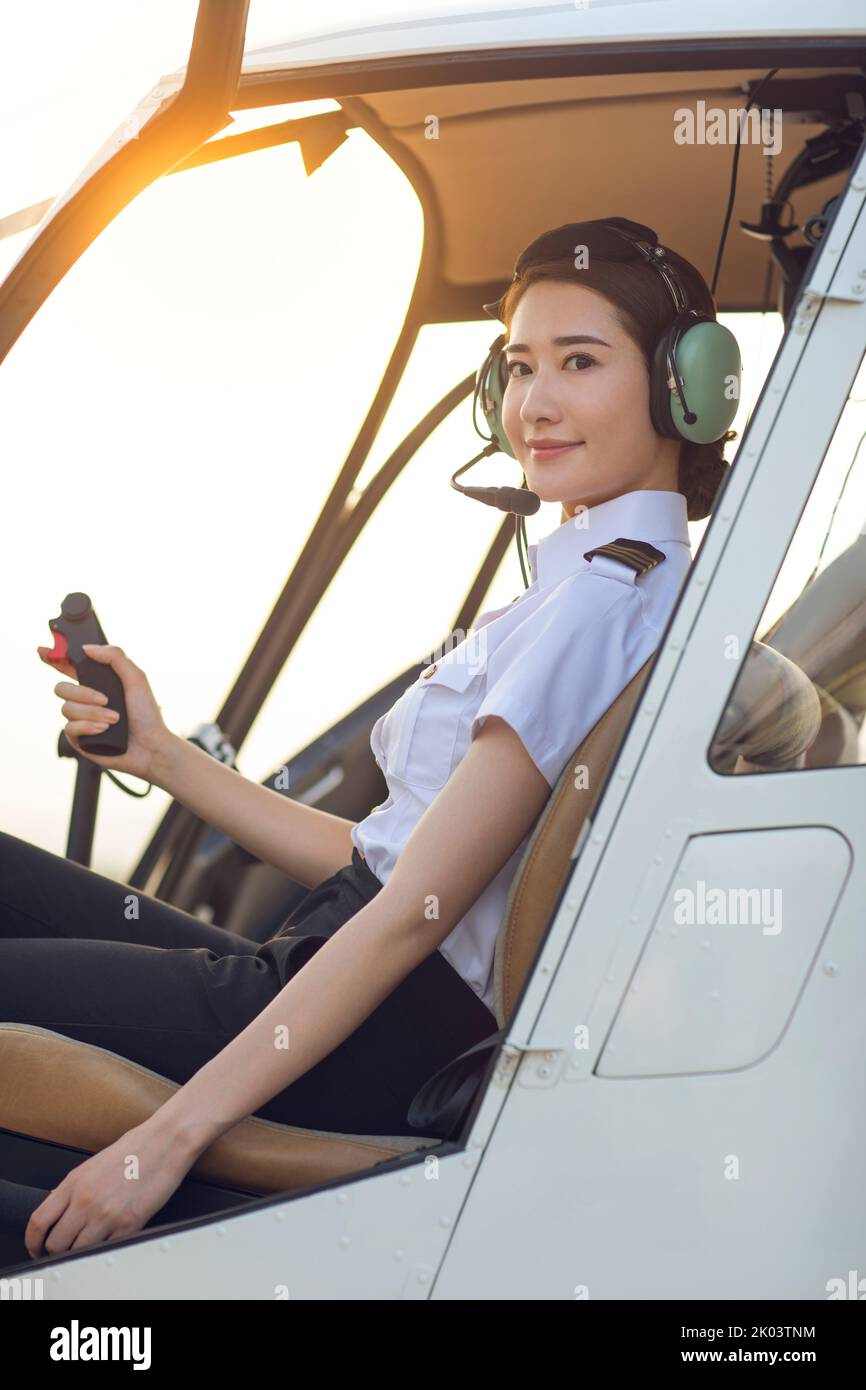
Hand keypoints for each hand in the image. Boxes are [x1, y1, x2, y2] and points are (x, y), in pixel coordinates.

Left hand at [24, 1119, 192, 1258]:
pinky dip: (104, 1248)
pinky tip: (110, 1237)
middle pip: (55, 1242)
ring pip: (77, 1251)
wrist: (167, 1141)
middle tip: (65, 1247)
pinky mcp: (128, 1225)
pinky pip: (105, 1250)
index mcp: (74, 1182)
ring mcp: (106, 1215)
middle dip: (56, 1249)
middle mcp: (86, 1200)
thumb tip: (59, 1209)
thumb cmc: (136, 1148)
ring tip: (90, 1242)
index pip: (38, 1222)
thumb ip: (73, 1189)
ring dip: (80, 1251)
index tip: (37, 1246)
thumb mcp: (93, 1164)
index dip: (32, 1241)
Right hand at [36, 642, 171, 780]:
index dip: (53, 658)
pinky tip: (104, 729)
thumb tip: (87, 648)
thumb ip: (115, 657)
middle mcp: (85, 700)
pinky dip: (88, 726)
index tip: (42, 650)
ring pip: (66, 708)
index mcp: (96, 682)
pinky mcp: (78, 739)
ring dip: (92, 712)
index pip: (68, 667)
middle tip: (106, 699)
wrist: (150, 745)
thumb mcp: (136, 679)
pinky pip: (70, 727)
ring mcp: (80, 719)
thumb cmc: (146, 713)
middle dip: (82, 693)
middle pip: (61, 688)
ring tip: (114, 719)